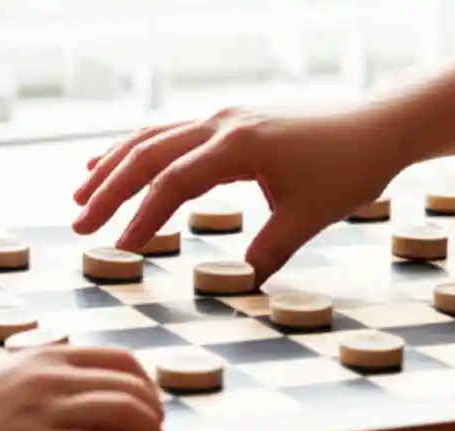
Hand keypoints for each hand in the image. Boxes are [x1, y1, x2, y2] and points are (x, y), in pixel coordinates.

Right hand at [0, 345, 162, 430]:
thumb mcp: (1, 372)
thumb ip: (40, 370)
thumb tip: (74, 374)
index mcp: (45, 356)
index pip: (122, 360)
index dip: (147, 385)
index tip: (150, 405)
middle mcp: (51, 378)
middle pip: (132, 388)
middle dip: (155, 413)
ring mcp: (45, 413)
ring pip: (127, 414)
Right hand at [72, 105, 406, 283]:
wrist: (377, 128)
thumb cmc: (348, 170)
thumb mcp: (306, 219)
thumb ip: (265, 254)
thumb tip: (231, 288)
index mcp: (238, 145)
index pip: (173, 184)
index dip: (141, 219)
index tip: (119, 250)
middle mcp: (222, 124)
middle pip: (149, 153)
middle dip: (109, 189)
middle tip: (78, 224)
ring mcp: (225, 119)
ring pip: (155, 138)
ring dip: (116, 165)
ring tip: (81, 193)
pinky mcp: (232, 123)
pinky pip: (173, 134)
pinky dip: (142, 150)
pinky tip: (121, 164)